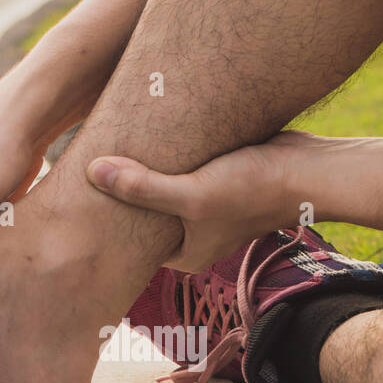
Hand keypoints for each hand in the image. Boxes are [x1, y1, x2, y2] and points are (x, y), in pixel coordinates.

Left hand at [85, 131, 313, 272]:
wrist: (312, 168)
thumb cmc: (256, 188)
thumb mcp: (192, 194)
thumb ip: (142, 187)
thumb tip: (92, 173)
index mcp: (183, 253)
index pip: (127, 239)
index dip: (100, 218)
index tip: (69, 194)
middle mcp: (191, 233)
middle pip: (139, 211)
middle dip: (115, 190)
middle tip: (77, 163)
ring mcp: (202, 205)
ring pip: (156, 185)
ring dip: (137, 167)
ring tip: (101, 142)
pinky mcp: (211, 177)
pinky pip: (174, 166)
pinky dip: (159, 153)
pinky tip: (136, 130)